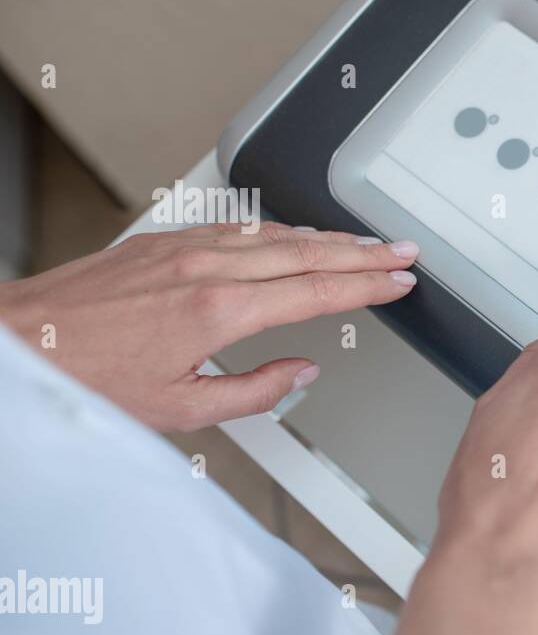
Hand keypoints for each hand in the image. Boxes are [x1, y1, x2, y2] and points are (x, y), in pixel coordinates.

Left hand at [0, 222, 418, 431]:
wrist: (20, 339)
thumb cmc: (89, 378)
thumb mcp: (180, 408)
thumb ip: (253, 391)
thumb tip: (300, 373)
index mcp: (219, 312)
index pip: (316, 292)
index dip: (367, 288)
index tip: (398, 284)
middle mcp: (206, 268)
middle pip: (308, 252)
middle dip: (364, 252)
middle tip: (403, 251)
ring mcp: (184, 246)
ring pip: (276, 233)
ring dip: (328, 237)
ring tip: (364, 242)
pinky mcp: (164, 239)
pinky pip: (239, 226)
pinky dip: (280, 230)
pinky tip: (295, 234)